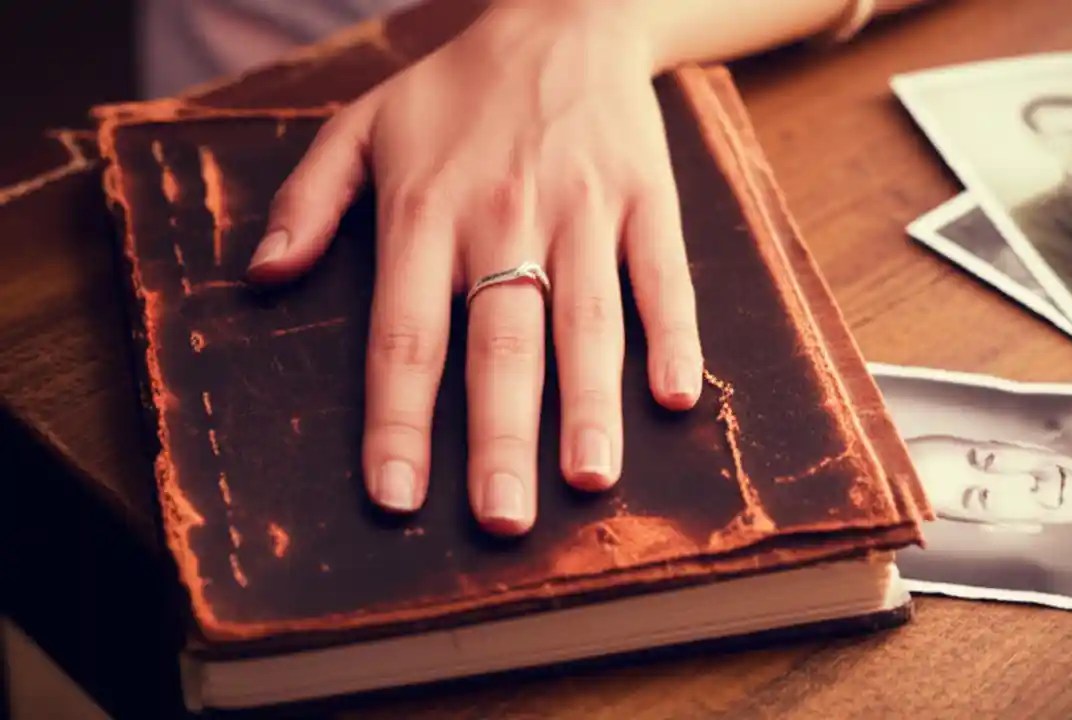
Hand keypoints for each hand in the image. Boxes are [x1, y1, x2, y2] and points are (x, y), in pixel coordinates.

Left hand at [245, 0, 702, 534]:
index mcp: (425, 209)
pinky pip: (660, 274)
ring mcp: (583, 207)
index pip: (404, 333)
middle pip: (499, 341)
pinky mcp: (646, 198)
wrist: (564, 15)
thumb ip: (308, 201)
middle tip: (502, 520)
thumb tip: (260, 279)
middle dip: (499, 437)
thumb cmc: (456, 88)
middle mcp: (503, 215)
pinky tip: (673, 393)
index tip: (395, 499)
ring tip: (590, 477)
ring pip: (584, 318)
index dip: (398, 421)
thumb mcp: (361, 123)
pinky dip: (672, 332)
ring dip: (588, 401)